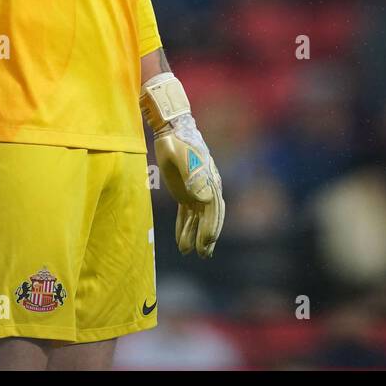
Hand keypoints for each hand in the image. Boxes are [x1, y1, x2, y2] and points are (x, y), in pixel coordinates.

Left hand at [154, 113, 224, 257]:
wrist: (171, 131)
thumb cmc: (175, 142)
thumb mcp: (179, 157)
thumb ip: (191, 176)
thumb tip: (205, 199)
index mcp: (209, 180)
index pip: (213, 208)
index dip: (211, 225)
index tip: (207, 240)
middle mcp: (207, 189)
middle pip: (209, 217)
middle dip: (206, 236)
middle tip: (202, 254)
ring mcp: (197, 192)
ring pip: (197, 219)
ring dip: (194, 236)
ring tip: (189, 253)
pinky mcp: (185, 194)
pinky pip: (186, 214)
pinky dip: (184, 228)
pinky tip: (181, 243)